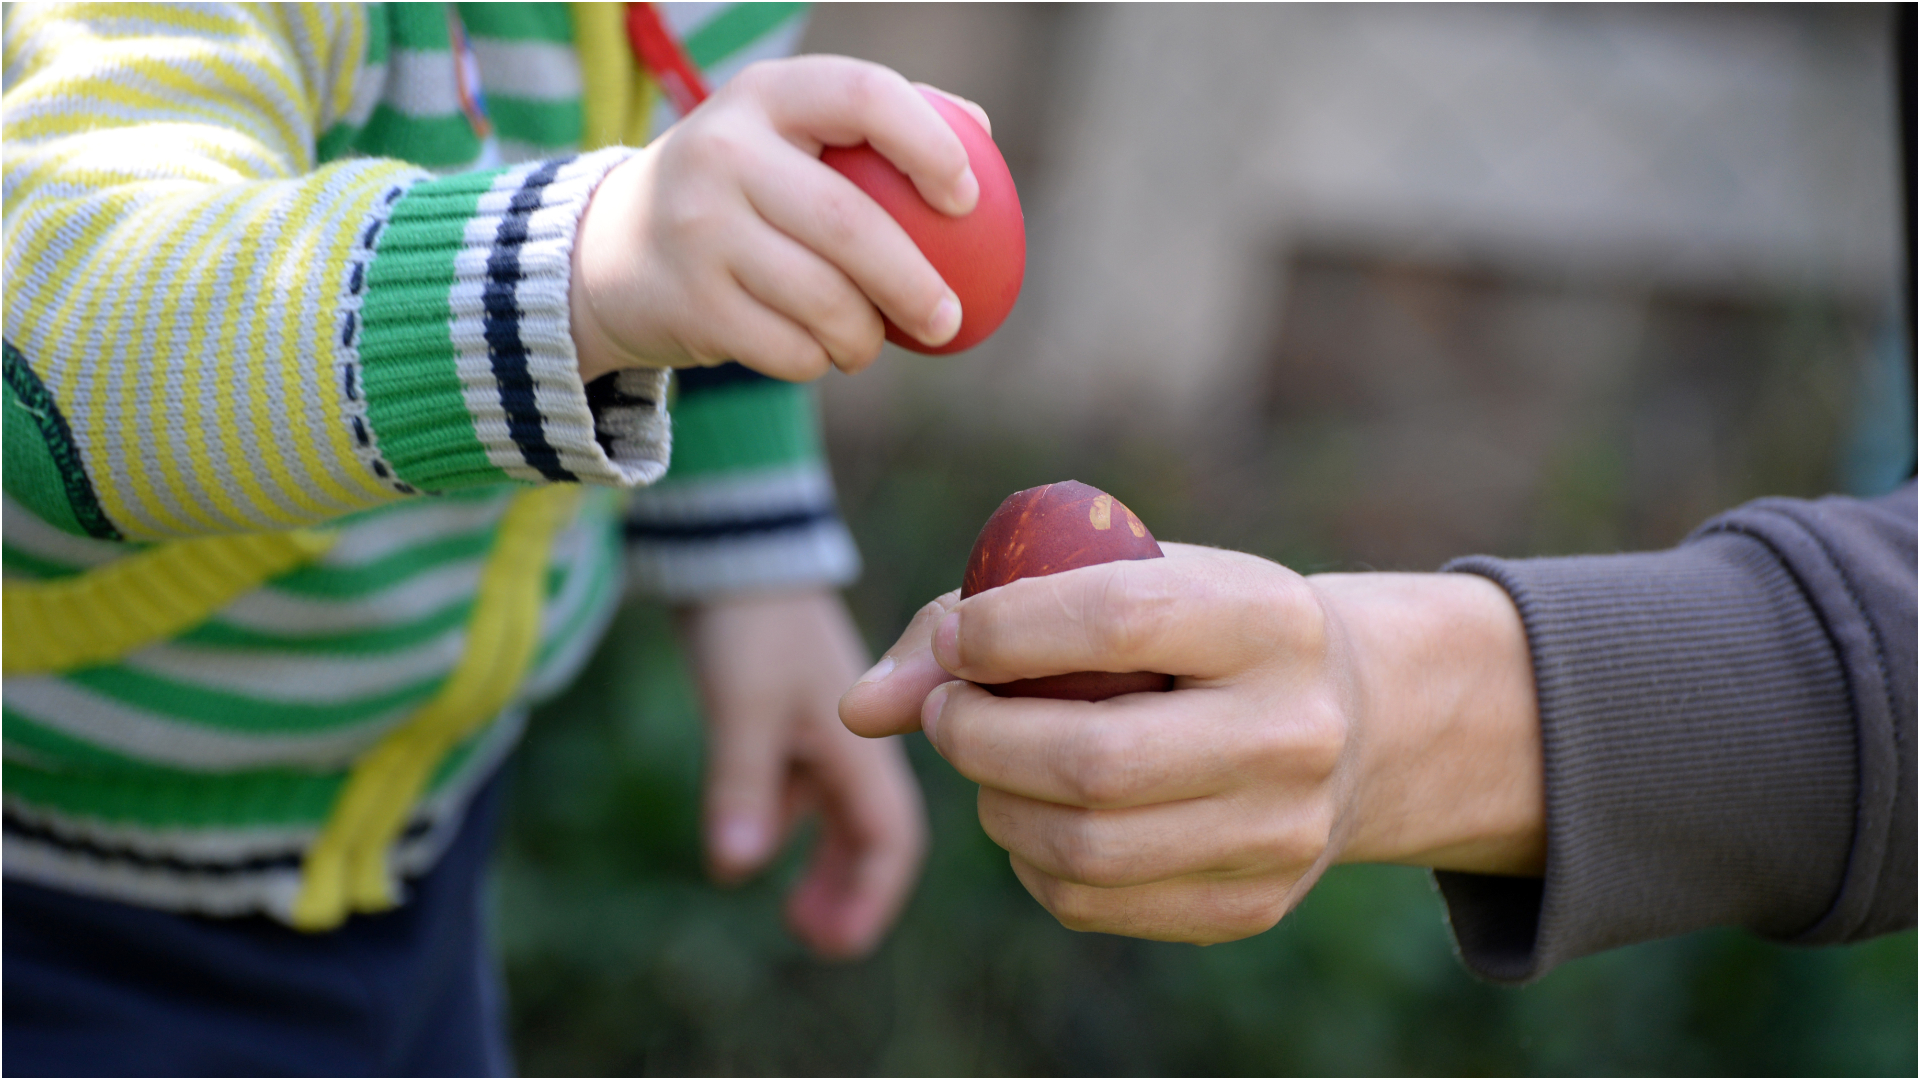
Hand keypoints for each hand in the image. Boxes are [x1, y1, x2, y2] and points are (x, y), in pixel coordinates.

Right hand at [572, 56, 989, 382]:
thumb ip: (874, 126)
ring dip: (866, 338)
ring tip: (873, 342)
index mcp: (766, 94)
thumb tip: (981, 134)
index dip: (929, 145)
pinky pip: (788, 349)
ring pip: (823, 301)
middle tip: (948, 318)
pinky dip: (819, 361)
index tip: (965, 200)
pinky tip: (819, 352)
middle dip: (915, 284)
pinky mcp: (688, 301)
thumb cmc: (742, 189)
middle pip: (850, 225)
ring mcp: (697, 228)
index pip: (865, 95)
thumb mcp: (788, 134)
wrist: (613, 248)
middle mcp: (722, 150)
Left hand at [680, 588, 925, 958]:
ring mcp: (826, 724)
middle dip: (851, 890)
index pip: (888, 840)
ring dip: (824, 862)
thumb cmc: (749, 621)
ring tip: (792, 909)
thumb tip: (735, 869)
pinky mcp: (793, 708)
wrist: (738, 540)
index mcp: (861, 746)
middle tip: (811, 939)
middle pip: (871, 833)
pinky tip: (759, 839)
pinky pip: (811, 783)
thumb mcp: (742, 706)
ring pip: (840, 810)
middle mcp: (856, 740)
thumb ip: (742, 784)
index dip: (869, 897)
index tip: (833, 945)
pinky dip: (795, 820)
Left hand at [839, 544, 1543, 943]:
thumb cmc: (1197, 632)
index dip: (1007, 632)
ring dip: (995, 804)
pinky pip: (1091, 904)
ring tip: (987, 760)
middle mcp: (1295, 731)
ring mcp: (1281, 833)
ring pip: (1083, 848)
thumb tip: (856, 707)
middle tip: (946, 713)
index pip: (1119, 620)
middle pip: (1093, 760)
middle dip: (980, 738)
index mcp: (1271, 620)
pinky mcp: (1251, 905)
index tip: (957, 639)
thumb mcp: (1127, 583)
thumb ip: (983, 619)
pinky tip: (1037, 813)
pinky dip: (1030, 862)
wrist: (1350, 719)